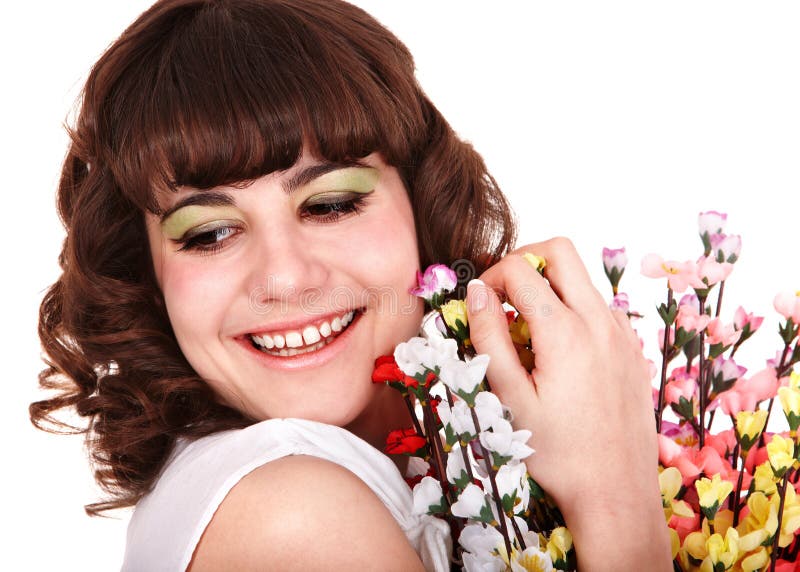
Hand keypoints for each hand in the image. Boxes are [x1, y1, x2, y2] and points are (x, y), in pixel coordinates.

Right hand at [466, 238, 670, 570]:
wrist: (616, 493)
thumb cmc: (558, 454)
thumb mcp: (510, 399)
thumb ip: (490, 338)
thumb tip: (476, 293)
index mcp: (566, 333)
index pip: (520, 270)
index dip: (489, 278)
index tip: (478, 305)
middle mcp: (600, 323)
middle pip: (560, 251)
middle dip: (523, 260)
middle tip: (503, 294)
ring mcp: (622, 334)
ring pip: (583, 278)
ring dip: (550, 286)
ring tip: (527, 329)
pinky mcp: (633, 349)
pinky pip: (601, 307)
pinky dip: (574, 310)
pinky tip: (559, 350)